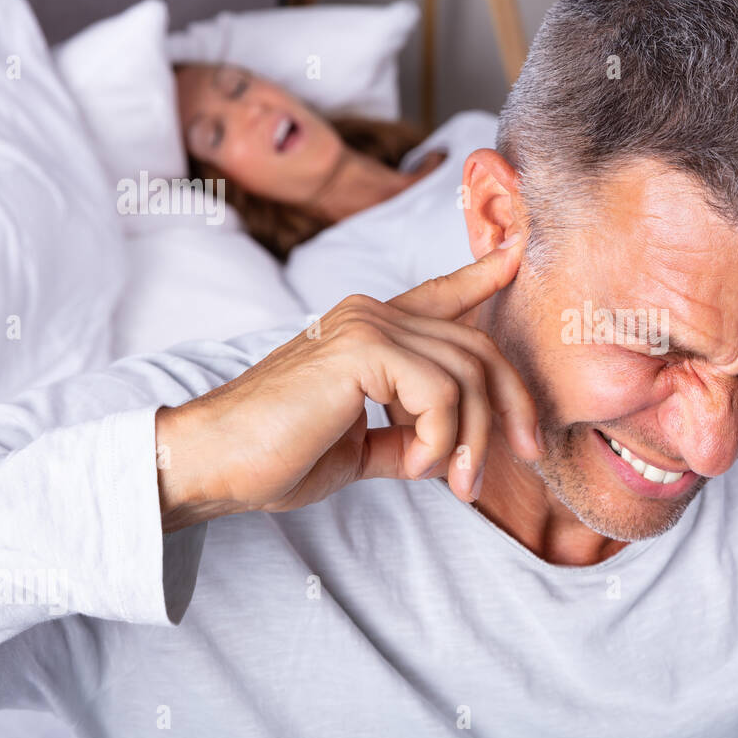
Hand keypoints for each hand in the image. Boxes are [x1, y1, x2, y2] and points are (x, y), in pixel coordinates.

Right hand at [156, 236, 541, 531]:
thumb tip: (448, 450)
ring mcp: (366, 325)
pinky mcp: (362, 348)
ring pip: (468, 374)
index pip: (440, 295)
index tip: (515, 257)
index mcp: (370, 331)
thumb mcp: (359, 444)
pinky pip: (441, 392)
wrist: (214, 463)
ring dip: (472, 438)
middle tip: (523, 455)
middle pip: (477, 348)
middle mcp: (371, 314)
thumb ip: (405, 434)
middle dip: (512, 405)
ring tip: (450, 480)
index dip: (481, 276)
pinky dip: (440, 438)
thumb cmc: (275, 455)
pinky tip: (411, 464)